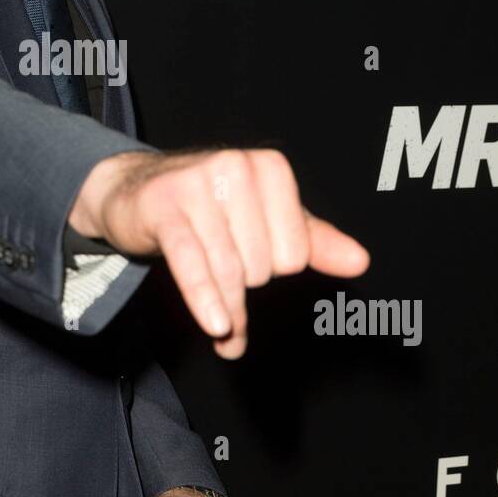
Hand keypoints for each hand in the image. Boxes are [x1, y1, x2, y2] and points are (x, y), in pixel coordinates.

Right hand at [69, 147, 370, 357]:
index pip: (296, 251)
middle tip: (224, 276)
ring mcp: (197, 185)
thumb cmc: (209, 207)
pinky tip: (217, 328)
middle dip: (245, 285)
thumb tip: (360, 262)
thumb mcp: (264, 219)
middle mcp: (236, 168)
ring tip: (222, 328)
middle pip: (263, 265)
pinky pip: (193, 263)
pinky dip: (205, 299)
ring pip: (229, 270)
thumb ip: (313, 240)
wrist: (137, 190)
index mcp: (270, 168)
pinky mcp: (164, 209)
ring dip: (226, 311)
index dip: (275, 266)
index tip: (251, 255)